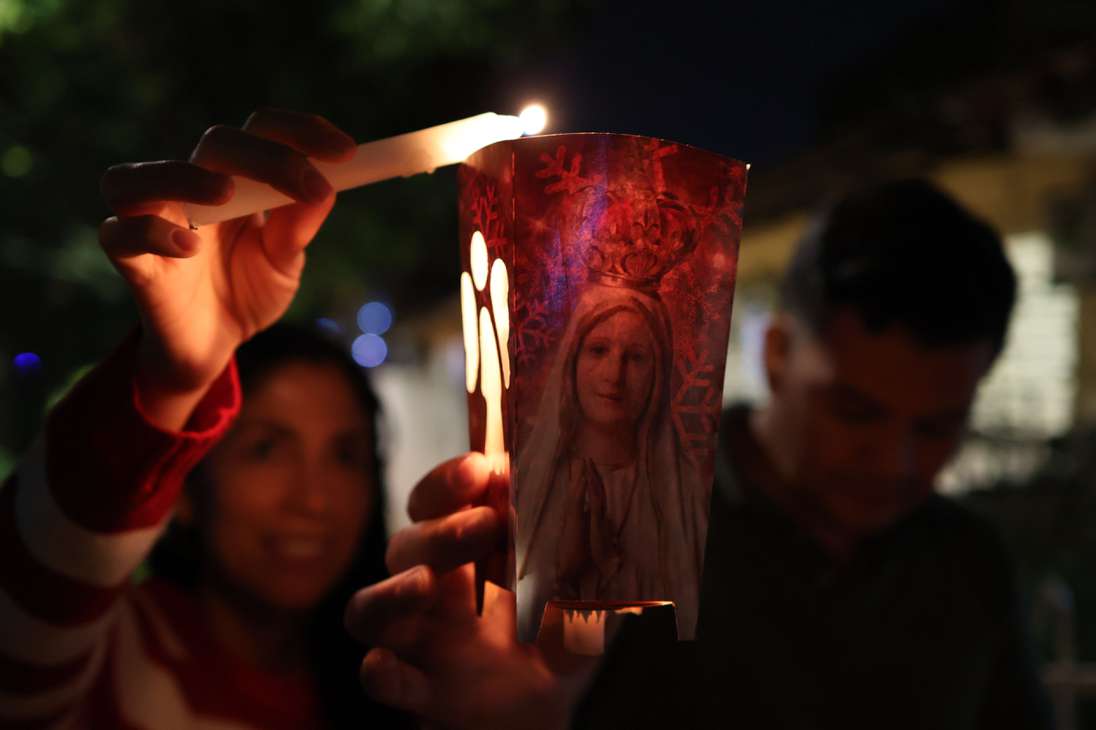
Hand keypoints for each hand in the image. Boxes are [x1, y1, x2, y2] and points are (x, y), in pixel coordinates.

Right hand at [98, 108, 353, 428]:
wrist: (214, 346)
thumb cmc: (246, 293)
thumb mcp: (284, 261)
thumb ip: (298, 227)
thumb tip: (326, 188)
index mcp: (236, 179)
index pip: (261, 129)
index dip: (302, 131)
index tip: (348, 152)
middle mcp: (191, 190)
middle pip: (216, 142)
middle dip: (269, 157)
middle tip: (311, 187)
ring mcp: (154, 223)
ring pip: (136, 177)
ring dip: (184, 176)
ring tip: (225, 193)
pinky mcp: (134, 264)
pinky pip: (119, 235)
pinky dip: (150, 233)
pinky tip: (189, 247)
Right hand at [345, 454, 597, 729]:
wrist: (547, 695)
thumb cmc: (554, 624)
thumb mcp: (577, 588)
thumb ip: (580, 560)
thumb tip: (596, 524)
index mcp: (463, 543)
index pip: (436, 499)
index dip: (449, 481)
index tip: (480, 468)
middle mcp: (429, 581)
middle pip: (407, 545)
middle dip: (442, 530)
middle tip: (485, 524)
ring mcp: (418, 635)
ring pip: (371, 606)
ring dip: (394, 592)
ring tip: (425, 584)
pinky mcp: (418, 686)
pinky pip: (382, 678)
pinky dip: (380, 672)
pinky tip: (384, 665)